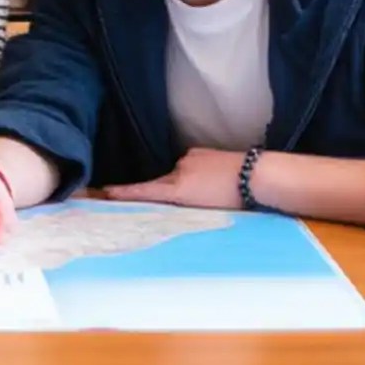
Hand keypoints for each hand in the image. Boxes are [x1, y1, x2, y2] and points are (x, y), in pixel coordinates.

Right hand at [104, 147, 243, 208]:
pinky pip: (189, 166)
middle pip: (161, 183)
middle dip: (164, 193)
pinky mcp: (200, 152)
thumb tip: (174, 202)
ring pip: (177, 175)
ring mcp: (189, 159)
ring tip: (209, 195)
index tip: (105, 192)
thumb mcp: (206, 211)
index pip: (144, 191)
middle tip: (180, 204)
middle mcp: (179, 170)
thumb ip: (185, 206)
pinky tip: (213, 181)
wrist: (259, 175)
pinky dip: (195, 174)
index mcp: (178, 188)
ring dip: (185, 184)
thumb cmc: (236, 200)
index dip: (123, 192)